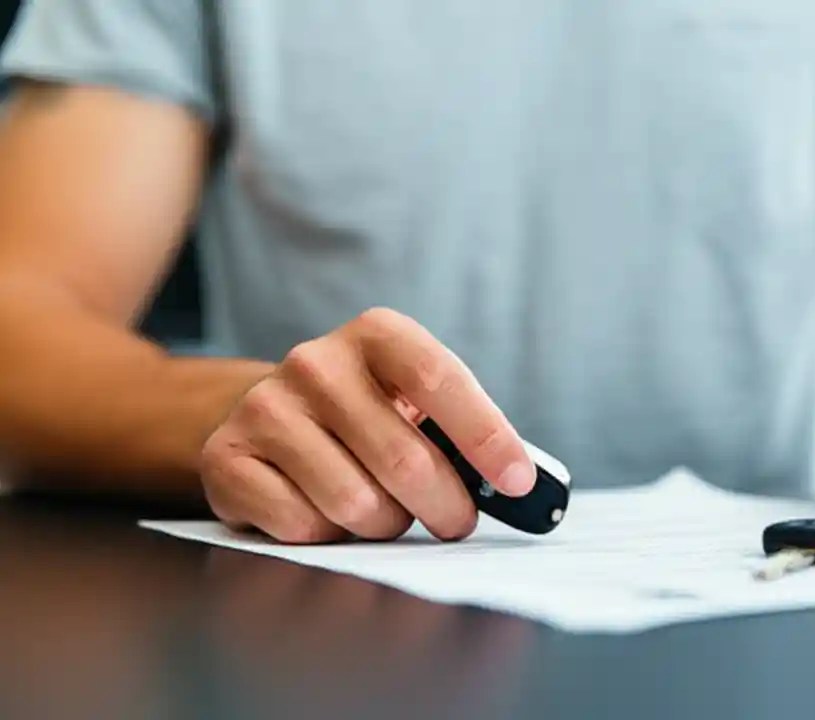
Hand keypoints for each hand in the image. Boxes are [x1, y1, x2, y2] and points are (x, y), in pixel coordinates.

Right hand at [200, 308, 535, 543]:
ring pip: (356, 503)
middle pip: (404, 459)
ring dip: (385, 524)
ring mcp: (264, 408)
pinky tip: (326, 512)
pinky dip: (329, 536)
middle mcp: (315, 362)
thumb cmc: (374, 418)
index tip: (517, 483)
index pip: (439, 379)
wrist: (276, 421)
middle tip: (455, 521)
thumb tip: (525, 486)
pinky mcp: (225, 458)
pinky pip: (302, 526)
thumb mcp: (420, 405)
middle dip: (445, 508)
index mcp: (377, 335)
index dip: (485, 436)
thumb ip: (466, 435)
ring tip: (382, 509)